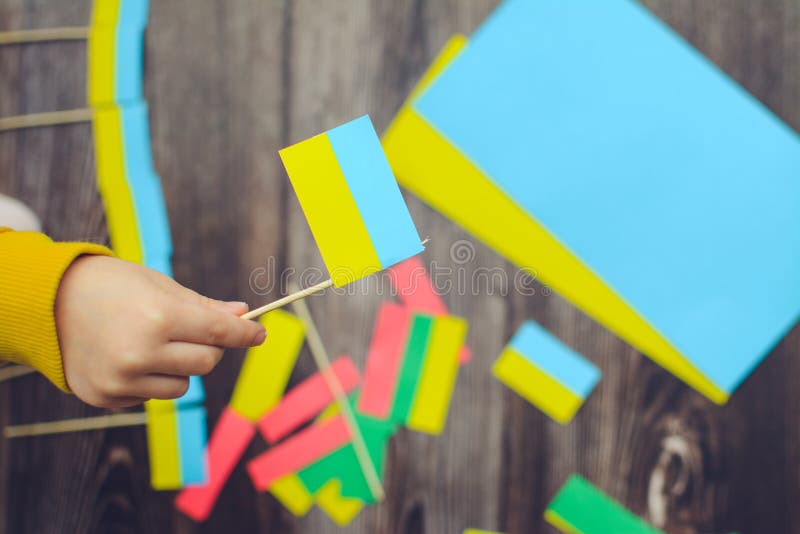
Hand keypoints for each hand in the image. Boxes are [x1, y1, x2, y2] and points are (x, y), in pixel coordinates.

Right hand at [55, 256, 265, 407]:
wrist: (49, 302)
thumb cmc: (113, 286)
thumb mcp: (161, 286)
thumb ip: (204, 307)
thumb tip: (243, 317)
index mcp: (159, 318)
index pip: (220, 333)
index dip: (246, 334)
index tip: (259, 334)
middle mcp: (141, 354)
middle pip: (207, 363)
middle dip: (211, 347)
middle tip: (193, 331)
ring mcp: (122, 380)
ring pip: (183, 386)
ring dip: (180, 367)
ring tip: (153, 343)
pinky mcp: (106, 398)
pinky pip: (151, 396)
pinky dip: (151, 380)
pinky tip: (128, 357)